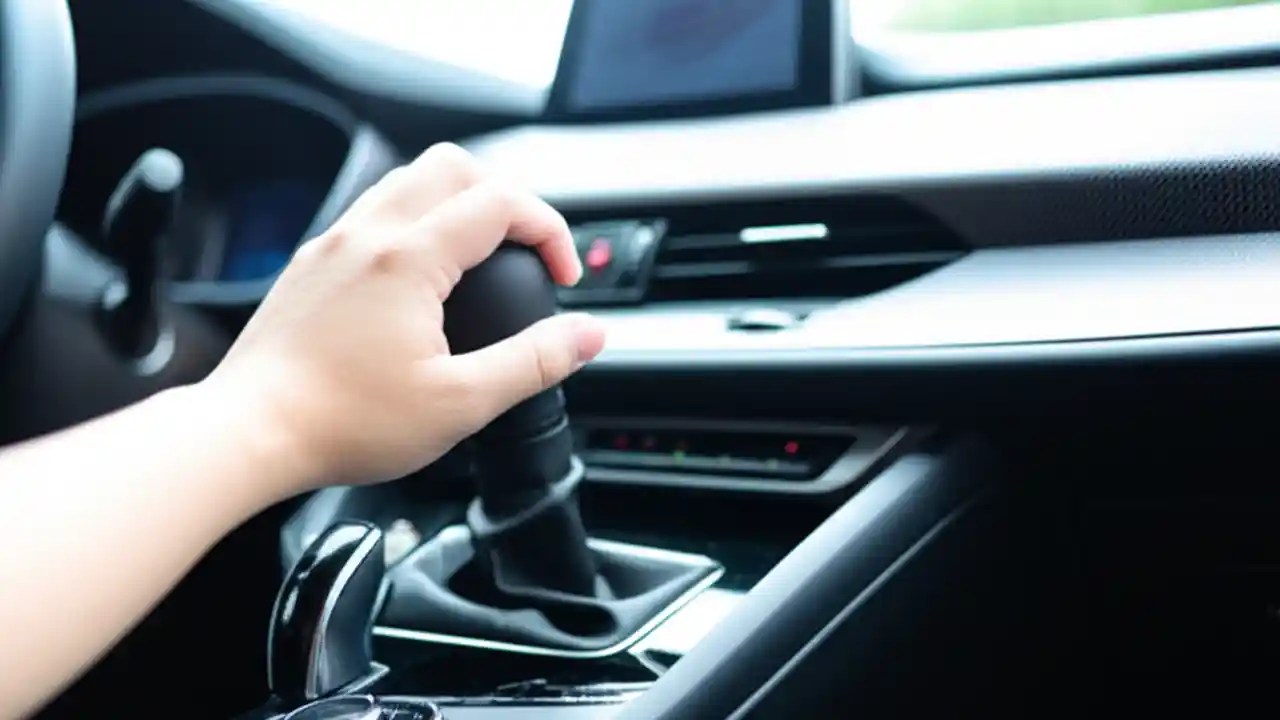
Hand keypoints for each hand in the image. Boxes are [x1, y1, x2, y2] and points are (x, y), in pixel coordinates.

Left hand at [201, 143, 605, 492]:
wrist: (247, 435)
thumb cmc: (342, 423)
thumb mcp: (460, 403)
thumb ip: (534, 362)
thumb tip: (589, 335)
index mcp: (409, 258)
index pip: (501, 203)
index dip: (550, 231)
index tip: (564, 278)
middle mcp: (368, 234)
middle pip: (454, 167)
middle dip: (506, 198)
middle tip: (526, 252)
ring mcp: (333, 244)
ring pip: (408, 181)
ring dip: (457, 203)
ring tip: (480, 257)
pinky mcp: (311, 265)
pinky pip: (373, 211)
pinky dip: (415, 221)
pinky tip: (421, 277)